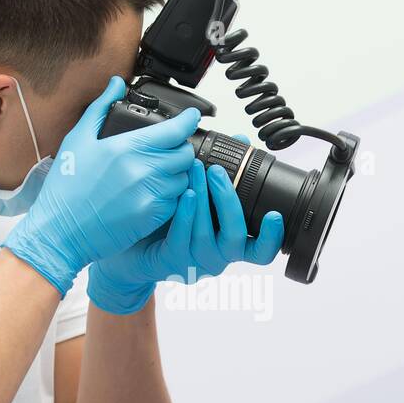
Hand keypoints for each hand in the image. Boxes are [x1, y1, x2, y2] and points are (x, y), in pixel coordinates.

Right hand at [2, 76, 200, 295]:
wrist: (61, 231)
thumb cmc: (67, 188)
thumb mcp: (78, 140)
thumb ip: (101, 107)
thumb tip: (117, 83)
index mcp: (126, 147)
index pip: (175, 129)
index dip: (189, 119)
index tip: (191, 116)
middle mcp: (143, 171)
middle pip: (185, 153)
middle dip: (181, 147)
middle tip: (169, 148)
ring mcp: (150, 196)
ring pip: (185, 178)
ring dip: (178, 172)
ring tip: (158, 172)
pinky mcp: (153, 218)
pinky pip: (177, 201)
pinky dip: (171, 195)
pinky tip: (152, 193)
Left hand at [86, 150, 284, 314]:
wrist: (129, 247)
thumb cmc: (166, 221)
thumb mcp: (197, 194)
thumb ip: (220, 173)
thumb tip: (241, 139)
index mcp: (229, 242)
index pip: (260, 250)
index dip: (272, 237)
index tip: (275, 214)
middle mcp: (217, 256)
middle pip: (237, 238)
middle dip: (229, 202)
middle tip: (219, 172)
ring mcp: (194, 262)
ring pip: (208, 237)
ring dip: (205, 200)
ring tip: (198, 172)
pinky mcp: (171, 263)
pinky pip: (182, 240)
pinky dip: (186, 215)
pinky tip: (184, 195)